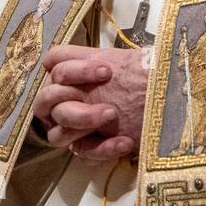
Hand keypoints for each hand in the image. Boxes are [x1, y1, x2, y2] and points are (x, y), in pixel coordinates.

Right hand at [32, 44, 148, 160]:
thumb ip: (104, 56)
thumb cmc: (134, 79)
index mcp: (64, 75)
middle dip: (74, 96)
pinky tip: (125, 142)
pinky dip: (103, 149)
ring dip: (84, 121)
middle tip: (107, 102)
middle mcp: (57, 101)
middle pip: (47, 100)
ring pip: (57, 133)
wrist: (158, 107)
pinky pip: (83, 153)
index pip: (53, 67)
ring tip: (112, 115)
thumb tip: (109, 53)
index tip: (107, 71)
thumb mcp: (122, 62)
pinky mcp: (82, 148)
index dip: (76, 70)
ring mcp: (66, 128)